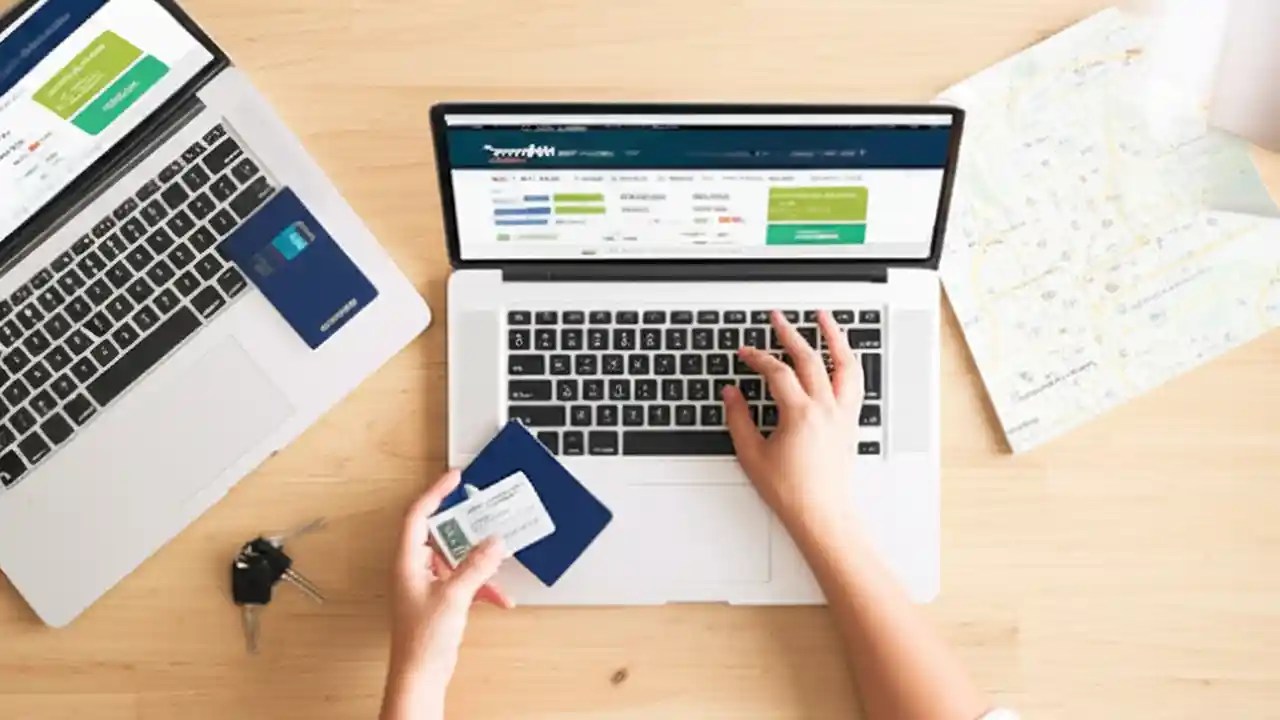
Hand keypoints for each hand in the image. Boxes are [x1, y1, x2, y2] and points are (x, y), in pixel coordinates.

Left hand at [381, 470, 512, 719]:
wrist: (420, 675)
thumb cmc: (422, 640)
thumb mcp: (454, 596)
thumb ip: (476, 566)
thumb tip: (493, 542)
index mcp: (407, 561)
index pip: (418, 515)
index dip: (435, 492)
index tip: (454, 478)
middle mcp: (414, 568)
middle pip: (440, 534)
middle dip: (466, 528)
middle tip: (484, 513)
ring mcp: (426, 584)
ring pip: (455, 558)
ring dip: (478, 560)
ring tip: (497, 557)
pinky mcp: (439, 599)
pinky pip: (463, 580)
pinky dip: (481, 585)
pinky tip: (499, 596)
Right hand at [723, 310, 863, 530]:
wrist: (822, 514)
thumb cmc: (791, 492)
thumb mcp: (752, 455)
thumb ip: (739, 419)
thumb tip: (732, 394)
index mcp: (800, 414)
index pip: (776, 372)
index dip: (757, 358)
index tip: (745, 353)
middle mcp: (826, 409)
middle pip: (809, 358)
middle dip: (790, 334)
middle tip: (778, 318)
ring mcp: (842, 414)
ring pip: (843, 364)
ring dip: (833, 337)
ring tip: (824, 319)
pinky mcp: (851, 422)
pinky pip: (854, 382)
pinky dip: (849, 362)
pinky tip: (843, 354)